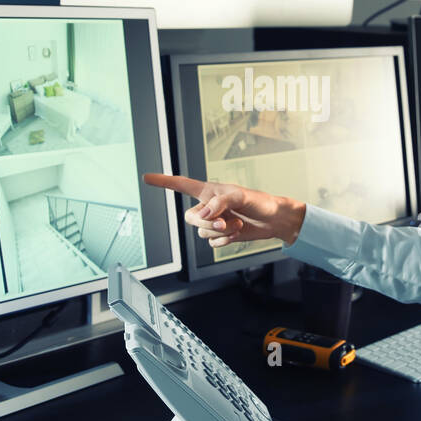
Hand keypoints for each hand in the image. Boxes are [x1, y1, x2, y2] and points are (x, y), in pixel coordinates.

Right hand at [143, 173, 306, 248]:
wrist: (273, 220)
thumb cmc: (258, 201)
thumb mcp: (240, 196)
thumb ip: (219, 202)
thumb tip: (203, 215)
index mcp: (208, 191)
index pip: (181, 185)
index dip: (164, 182)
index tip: (147, 178)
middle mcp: (208, 206)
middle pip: (191, 219)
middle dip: (207, 224)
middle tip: (225, 222)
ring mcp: (214, 222)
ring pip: (202, 233)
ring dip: (221, 232)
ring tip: (238, 225)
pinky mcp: (221, 235)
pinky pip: (213, 243)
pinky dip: (225, 241)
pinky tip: (237, 234)